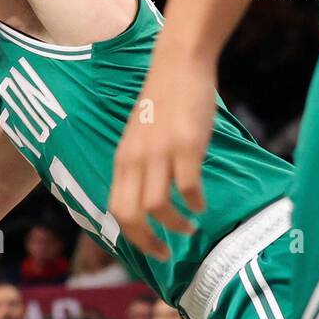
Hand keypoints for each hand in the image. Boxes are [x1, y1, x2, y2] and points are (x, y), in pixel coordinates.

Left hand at [110, 49, 215, 260]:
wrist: (177, 66)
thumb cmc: (163, 102)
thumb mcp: (140, 137)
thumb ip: (140, 164)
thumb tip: (147, 198)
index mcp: (123, 160)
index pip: (116, 209)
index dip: (131, 235)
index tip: (149, 247)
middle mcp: (135, 160)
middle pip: (130, 216)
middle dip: (147, 242)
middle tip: (166, 252)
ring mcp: (159, 153)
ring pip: (157, 207)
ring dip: (174, 225)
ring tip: (189, 228)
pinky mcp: (186, 146)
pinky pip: (187, 187)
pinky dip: (195, 203)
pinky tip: (201, 205)